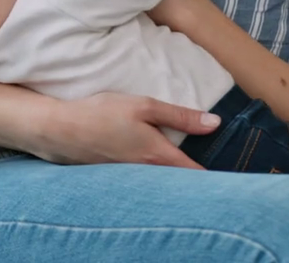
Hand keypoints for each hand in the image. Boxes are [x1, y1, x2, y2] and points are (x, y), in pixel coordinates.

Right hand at [33, 91, 221, 167]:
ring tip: (185, 169)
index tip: (229, 174)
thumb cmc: (102, 113)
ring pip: (161, 183)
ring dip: (173, 178)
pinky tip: (151, 166)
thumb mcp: (143, 106)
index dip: (214, 176)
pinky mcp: (115, 176)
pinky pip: (142, 181)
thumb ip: (180, 116)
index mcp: (159, 155)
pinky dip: (153, 177)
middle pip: (179, 182)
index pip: (195, 174)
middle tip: (210, 170)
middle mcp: (147, 173)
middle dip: (195, 178)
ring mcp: (129, 177)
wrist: (60, 130)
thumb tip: (215, 123)